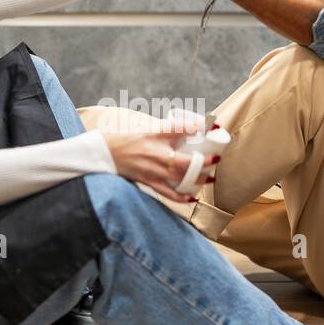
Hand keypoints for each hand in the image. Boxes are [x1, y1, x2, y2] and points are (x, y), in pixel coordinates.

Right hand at [101, 117, 217, 203]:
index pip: (180, 128)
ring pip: (180, 178)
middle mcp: (156, 154)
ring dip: (197, 180)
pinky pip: (168, 194)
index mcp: (156, 137)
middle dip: (204, 162)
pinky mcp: (149, 182)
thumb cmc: (131, 140)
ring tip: (210, 178)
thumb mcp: (151, 129)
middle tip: (216, 160)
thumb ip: (173, 129)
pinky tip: (192, 198)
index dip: (199, 126)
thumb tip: (198, 127)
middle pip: (185, 161)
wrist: (107, 153)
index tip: (215, 126)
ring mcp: (153, 171)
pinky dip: (182, 198)